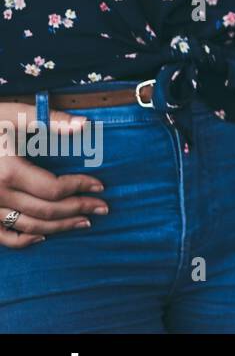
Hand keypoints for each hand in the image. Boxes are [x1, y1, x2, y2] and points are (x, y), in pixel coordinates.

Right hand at [0, 104, 107, 247]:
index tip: (101, 186)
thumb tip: (84, 125)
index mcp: (8, 172)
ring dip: (59, 227)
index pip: (54, 189)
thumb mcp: (15, 114)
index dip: (81, 188)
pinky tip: (42, 236)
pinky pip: (1, 237)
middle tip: (103, 207)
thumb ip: (50, 120)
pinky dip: (23, 241)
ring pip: (28, 227)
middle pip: (46, 211)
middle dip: (78, 209)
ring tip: (84, 222)